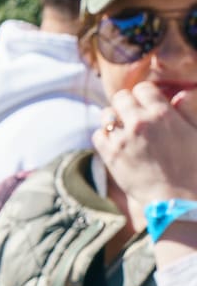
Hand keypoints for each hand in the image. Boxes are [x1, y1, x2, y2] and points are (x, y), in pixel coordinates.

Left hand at [93, 84, 196, 206]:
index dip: (144, 95)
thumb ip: (187, 112)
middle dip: (126, 104)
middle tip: (131, 116)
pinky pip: (97, 135)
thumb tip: (180, 95)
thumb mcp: (196, 133)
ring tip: (122, 130)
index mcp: (163, 113)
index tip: (145, 104)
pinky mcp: (111, 155)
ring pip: (106, 115)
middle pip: (120, 97)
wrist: (178, 197)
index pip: (142, 88)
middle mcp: (140, 122)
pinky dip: (104, 137)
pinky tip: (115, 143)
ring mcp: (123, 138)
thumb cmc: (193, 166)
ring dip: (113, 119)